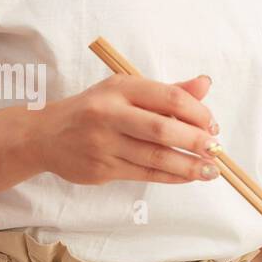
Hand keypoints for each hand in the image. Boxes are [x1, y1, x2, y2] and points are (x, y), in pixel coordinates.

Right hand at [37, 72, 221, 185]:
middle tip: (215, 149)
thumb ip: (166, 91)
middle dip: (195, 142)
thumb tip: (204, 85)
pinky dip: (170, 176)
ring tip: (210, 170)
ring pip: (154, 157)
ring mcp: (103, 143)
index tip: (211, 125)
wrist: (45, 135)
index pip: (168, 98)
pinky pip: (143, 174)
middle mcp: (109, 114)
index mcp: (119, 88)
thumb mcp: (124, 90)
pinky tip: (187, 177)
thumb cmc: (93, 110)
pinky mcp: (101, 168)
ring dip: (188, 165)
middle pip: (162, 129)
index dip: (197, 113)